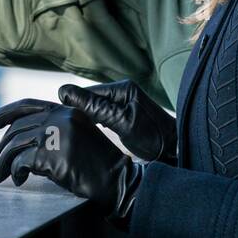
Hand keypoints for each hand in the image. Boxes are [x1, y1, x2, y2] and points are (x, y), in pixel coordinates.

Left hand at [0, 99, 142, 222]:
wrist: (119, 181)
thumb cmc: (97, 166)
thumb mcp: (76, 138)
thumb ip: (52, 132)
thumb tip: (16, 143)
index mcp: (66, 109)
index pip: (24, 106)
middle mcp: (61, 116)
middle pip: (15, 128)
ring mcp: (58, 133)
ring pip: (14, 144)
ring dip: (3, 164)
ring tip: (1, 178)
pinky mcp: (55, 153)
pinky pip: (21, 161)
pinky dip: (15, 172)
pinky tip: (18, 180)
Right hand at [58, 79, 176, 163]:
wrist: (174, 149)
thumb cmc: (152, 137)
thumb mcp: (121, 122)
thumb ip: (95, 107)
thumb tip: (65, 91)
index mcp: (122, 88)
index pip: (88, 92)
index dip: (73, 105)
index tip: (63, 121)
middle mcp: (122, 91)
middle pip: (90, 98)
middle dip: (80, 111)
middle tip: (69, 128)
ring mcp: (124, 101)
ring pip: (95, 106)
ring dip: (86, 117)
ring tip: (77, 130)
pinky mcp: (124, 112)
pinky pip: (102, 113)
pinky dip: (95, 120)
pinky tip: (91, 130)